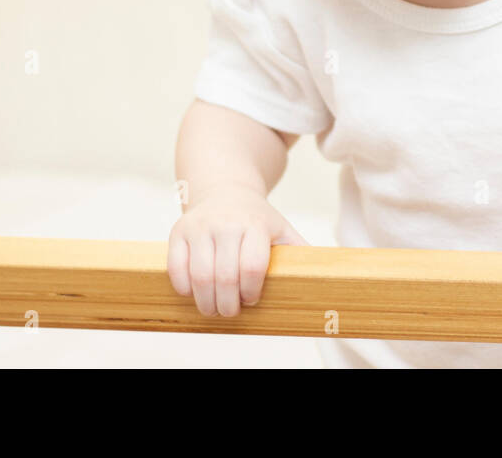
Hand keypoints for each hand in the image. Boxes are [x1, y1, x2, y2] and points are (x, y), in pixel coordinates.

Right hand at [167, 182, 309, 316]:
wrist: (225, 190)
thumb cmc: (257, 219)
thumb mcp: (281, 228)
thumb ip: (299, 251)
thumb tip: (325, 273)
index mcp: (256, 224)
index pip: (253, 266)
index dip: (251, 291)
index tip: (252, 299)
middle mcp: (226, 223)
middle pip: (225, 276)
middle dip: (228, 304)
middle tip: (231, 311)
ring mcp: (200, 227)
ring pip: (199, 276)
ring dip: (207, 301)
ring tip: (214, 308)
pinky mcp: (178, 232)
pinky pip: (176, 268)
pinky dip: (184, 287)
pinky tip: (195, 293)